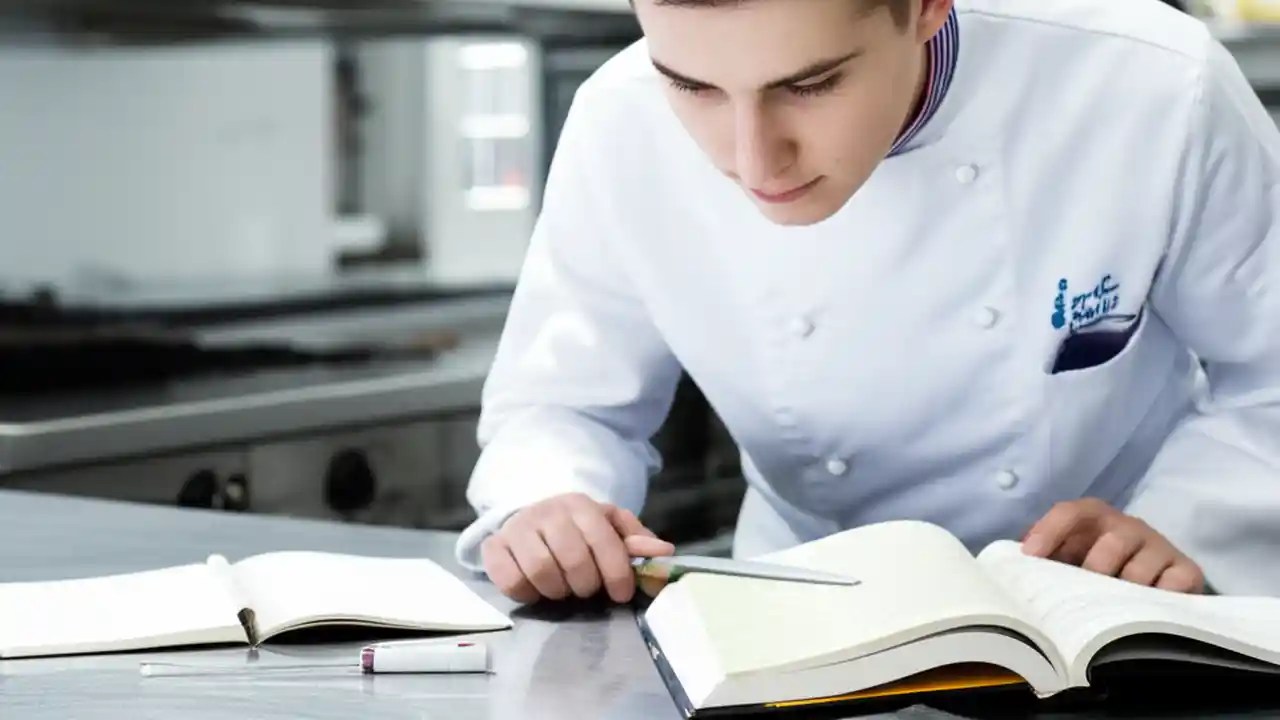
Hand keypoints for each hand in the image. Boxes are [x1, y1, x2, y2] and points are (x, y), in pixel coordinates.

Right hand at [480, 493, 673, 603]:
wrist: (531, 518)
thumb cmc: (577, 529)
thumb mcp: (609, 529)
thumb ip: (636, 542)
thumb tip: (665, 551)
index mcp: (581, 505)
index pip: (603, 540)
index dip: (617, 573)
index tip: (621, 594)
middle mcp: (548, 511)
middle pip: (573, 559)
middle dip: (586, 584)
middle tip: (587, 590)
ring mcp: (518, 528)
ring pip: (542, 570)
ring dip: (558, 590)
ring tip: (562, 589)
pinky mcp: (494, 546)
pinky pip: (510, 580)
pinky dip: (527, 592)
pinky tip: (536, 589)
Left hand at [1021, 498, 1204, 592]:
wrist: (1154, 578)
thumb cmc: (1096, 566)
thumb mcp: (1068, 557)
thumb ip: (1042, 558)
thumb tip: (1008, 568)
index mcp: (1095, 518)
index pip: (1071, 512)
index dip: (1049, 530)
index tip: (1030, 556)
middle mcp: (1129, 526)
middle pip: (1114, 541)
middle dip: (1096, 569)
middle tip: (1085, 593)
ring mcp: (1160, 547)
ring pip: (1141, 569)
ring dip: (1124, 592)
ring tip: (1111, 608)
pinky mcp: (1187, 570)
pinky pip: (1173, 585)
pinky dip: (1157, 599)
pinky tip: (1145, 610)